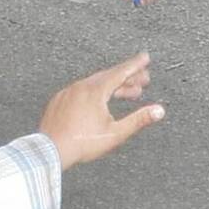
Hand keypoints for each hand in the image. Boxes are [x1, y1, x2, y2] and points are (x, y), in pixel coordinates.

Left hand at [38, 52, 164, 170]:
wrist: (50, 151)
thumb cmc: (81, 143)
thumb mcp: (116, 133)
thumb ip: (139, 119)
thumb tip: (159, 111)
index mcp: (95, 90)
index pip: (120, 72)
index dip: (135, 65)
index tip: (145, 58)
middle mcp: (81, 87)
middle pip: (109, 76)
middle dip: (128, 77)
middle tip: (143, 79)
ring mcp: (68, 93)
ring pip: (95, 83)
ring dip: (113, 86)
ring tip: (127, 93)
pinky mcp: (60, 101)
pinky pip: (81, 90)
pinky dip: (95, 91)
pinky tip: (100, 101)